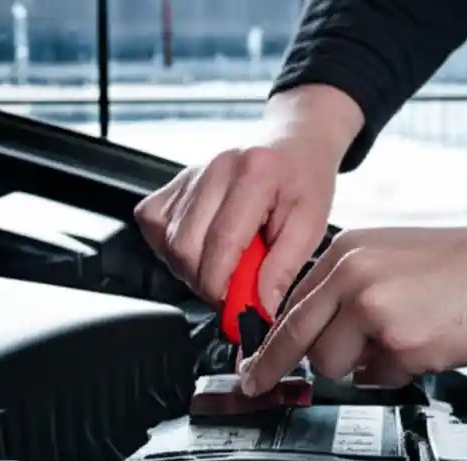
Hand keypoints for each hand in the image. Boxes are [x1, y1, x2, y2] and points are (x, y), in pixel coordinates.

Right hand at [134, 85, 363, 313]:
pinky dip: (171, 248)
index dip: (221, 286)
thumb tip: (260, 308)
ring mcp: (191, 173)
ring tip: (221, 266)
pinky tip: (200, 247)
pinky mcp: (175, 182)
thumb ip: (284, 268)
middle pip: (186, 246)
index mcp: (255, 173)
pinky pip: (154, 225)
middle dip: (204, 282)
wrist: (294, 144)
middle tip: (231, 291)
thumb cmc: (304, 182)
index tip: (235, 310)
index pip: (222, 241)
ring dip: (190, 268)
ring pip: (168, 242)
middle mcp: (217, 168)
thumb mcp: (312, 225)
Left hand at [239, 184, 466, 394]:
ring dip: (360, 369)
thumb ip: (350, 291)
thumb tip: (318, 338)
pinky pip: (379, 378)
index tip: (248, 367)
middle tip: (257, 386)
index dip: (267, 344)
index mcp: (347, 251)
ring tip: (403, 342)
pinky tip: (430, 344)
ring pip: (332, 365)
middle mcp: (353, 274)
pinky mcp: (401, 339)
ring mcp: (374, 307)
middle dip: (279, 368)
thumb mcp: (392, 258)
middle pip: (297, 339)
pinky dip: (400, 372)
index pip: (289, 305)